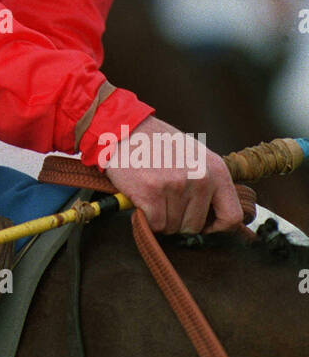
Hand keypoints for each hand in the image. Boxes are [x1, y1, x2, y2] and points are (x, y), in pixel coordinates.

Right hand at [99, 116, 241, 235]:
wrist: (124, 128)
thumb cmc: (158, 143)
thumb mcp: (195, 155)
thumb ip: (209, 182)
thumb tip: (217, 217)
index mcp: (216, 169)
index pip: (232, 216)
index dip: (216, 227)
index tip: (202, 224)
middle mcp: (200, 178)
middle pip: (195, 226)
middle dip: (179, 220)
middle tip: (166, 201)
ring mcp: (176, 186)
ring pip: (173, 227)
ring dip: (161, 217)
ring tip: (153, 194)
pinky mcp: (152, 193)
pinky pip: (155, 225)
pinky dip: (146, 218)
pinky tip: (142, 200)